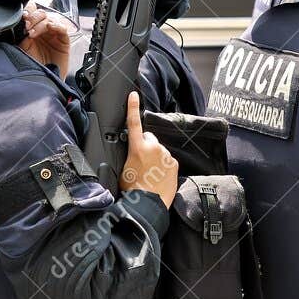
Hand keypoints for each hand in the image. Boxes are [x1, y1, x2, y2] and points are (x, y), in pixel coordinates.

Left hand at [17, 5, 73, 76]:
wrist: (44, 79)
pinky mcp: (64, 39)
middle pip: (41, 14)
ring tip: (33, 33)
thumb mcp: (23, 48)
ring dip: (41, 24)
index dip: (28, 11)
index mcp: (33, 27)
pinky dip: (56, 25)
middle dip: (33, 18)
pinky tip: (49, 27)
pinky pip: (62, 28)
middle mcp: (44, 28)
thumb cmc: (34, 65)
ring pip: (50, 19)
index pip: (32, 12)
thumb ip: (22, 35)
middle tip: (26, 26)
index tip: (23, 16)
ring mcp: (54, 33)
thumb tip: (22, 24)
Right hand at [120, 92, 177, 208]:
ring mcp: (165, 155)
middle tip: (141, 162)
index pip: (134, 123)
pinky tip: (158, 176)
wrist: (148, 203)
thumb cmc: (132, 188)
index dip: (133, 107)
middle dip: (146, 146)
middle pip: (149, 138)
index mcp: (137, 147)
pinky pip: (167, 159)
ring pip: (159, 150)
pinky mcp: (174, 163)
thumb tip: (134, 152)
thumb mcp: (124, 168)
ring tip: (150, 173)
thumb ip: (130, 154)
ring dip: (155, 157)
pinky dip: (163, 165)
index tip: (134, 95)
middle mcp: (153, 147)